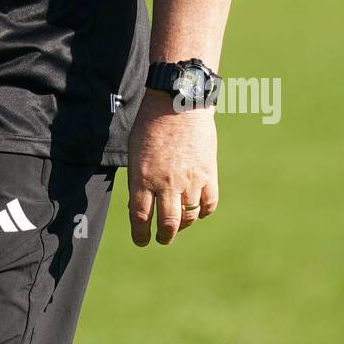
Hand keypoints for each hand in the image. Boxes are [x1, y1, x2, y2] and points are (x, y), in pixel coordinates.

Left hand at [127, 89, 218, 246]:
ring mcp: (190, 180)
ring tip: (179, 224)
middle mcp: (166, 183)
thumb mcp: (135, 153)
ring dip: (183, 225)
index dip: (140, 234)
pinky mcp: (208, 174)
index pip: (140, 217)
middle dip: (164, 236)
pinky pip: (209, 204)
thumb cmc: (151, 125)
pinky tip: (197, 209)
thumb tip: (142, 208)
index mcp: (142, 178)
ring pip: (189, 217)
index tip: (142, 240)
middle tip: (162, 238)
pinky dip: (203, 211)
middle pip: (167, 224)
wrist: (178, 103)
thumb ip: (139, 181)